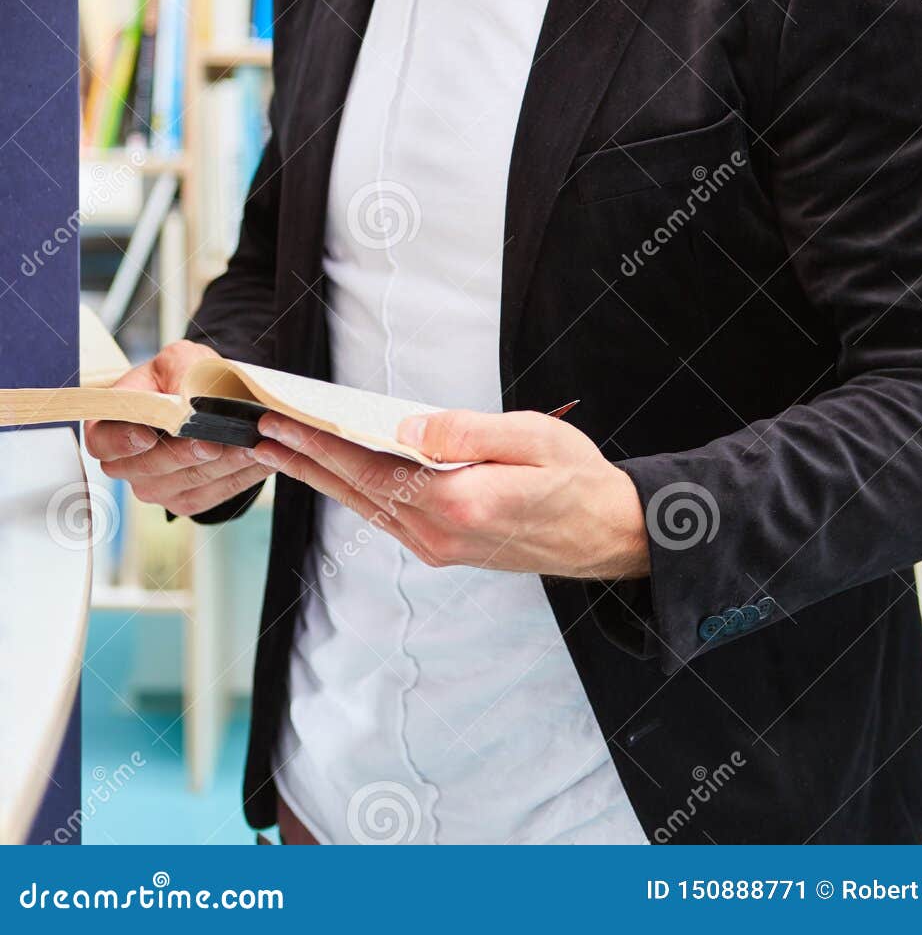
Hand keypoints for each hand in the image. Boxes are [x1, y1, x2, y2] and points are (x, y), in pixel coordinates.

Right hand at [83, 340, 274, 517]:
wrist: (209, 396)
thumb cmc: (183, 376)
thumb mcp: (179, 359)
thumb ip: (178, 372)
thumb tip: (185, 398)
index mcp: (110, 427)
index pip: (103, 442)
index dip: (122, 442)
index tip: (147, 434)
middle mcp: (127, 464)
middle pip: (150, 469)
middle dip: (184, 456)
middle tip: (211, 442)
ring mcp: (156, 487)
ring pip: (188, 482)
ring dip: (220, 466)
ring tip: (248, 446)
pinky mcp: (188, 500)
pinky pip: (214, 493)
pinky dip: (240, 476)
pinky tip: (260, 458)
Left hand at [252, 407, 649, 579]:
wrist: (611, 534)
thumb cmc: (579, 479)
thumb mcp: (531, 437)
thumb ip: (466, 432)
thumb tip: (406, 428)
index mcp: (457, 504)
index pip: (372, 467)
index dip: (322, 443)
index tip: (283, 421)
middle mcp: (439, 534)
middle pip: (357, 490)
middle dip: (306, 460)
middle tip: (261, 434)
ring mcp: (440, 547)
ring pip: (366, 507)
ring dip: (322, 478)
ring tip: (283, 452)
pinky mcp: (446, 548)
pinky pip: (387, 516)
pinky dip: (354, 491)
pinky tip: (338, 475)